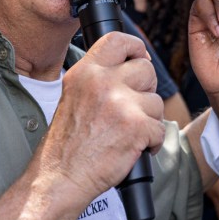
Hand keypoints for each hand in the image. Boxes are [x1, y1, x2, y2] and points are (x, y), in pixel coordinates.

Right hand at [36, 32, 163, 203]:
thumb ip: (100, 77)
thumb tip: (136, 61)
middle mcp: (101, 82)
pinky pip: (160, 128)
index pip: (118, 40)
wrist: (59, 179)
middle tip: (130, 110)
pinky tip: (133, 148)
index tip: (140, 59)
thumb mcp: (74, 96)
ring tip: (126, 134)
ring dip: (148, 120)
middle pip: (146, 70)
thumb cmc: (68, 144)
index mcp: (85, 72)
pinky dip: (152, 142)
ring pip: (156, 102)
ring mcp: (120, 103)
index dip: (136, 48)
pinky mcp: (136, 126)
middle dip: (145, 91)